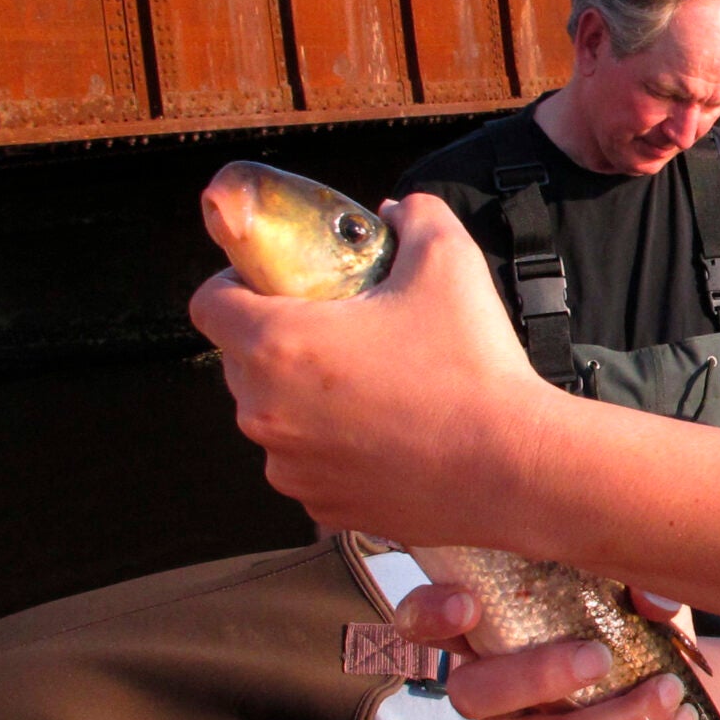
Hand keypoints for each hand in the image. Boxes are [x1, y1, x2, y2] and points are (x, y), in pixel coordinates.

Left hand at [189, 195, 543, 547]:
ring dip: (306, 399)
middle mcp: (266, 413)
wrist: (512, 467)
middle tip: (346, 331)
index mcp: (278, 345)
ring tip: (374, 387)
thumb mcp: (449, 261)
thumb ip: (415, 216)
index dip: (237, 282)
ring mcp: (291, 466)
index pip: (208, 303)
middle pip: (242, 361)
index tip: (281, 284)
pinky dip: (334, 448)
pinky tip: (388, 434)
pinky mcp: (322, 507)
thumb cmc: (474, 370)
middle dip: (281, 340)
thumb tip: (398, 212)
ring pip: (276, 417)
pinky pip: (308, 464)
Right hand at [400, 583, 701, 719]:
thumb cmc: (626, 627)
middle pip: (476, 696)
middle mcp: (479, 695)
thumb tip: (654, 603)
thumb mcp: (632, 595)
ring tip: (671, 694)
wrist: (660, 691)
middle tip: (603, 656)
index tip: (469, 604)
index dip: (430, 615)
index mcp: (480, 634)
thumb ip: (636, 584)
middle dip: (542, 676)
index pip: (422, 623)